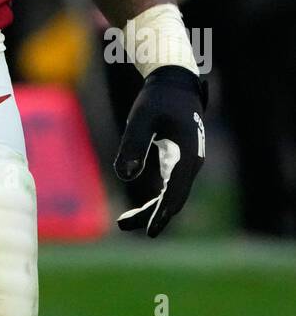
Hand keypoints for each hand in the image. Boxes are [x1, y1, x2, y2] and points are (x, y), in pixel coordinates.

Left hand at [114, 66, 206, 237]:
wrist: (175, 84)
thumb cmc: (158, 99)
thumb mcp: (142, 118)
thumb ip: (133, 144)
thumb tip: (124, 176)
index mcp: (188, 155)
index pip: (176, 191)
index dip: (163, 212)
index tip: (150, 231)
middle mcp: (191, 163)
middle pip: (174, 198)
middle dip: (152, 216)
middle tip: (123, 225)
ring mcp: (187, 164)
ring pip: (171, 195)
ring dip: (151, 210)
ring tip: (122, 222)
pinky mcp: (179, 162)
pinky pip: (169, 187)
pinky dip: (155, 199)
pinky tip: (139, 209)